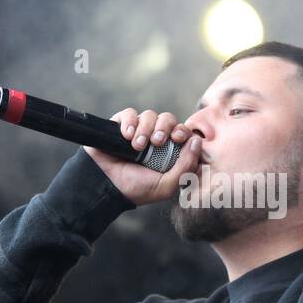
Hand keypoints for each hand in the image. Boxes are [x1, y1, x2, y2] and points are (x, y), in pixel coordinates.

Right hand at [83, 108, 202, 205]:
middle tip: (157, 141)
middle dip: (164, 127)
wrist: (105, 186)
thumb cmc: (136, 189)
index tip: (177, 138)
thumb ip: (185, 166)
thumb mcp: (166, 185)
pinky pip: (129, 114)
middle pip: (167, 119)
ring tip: (137, 146)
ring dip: (145, 128)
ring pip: (149, 115)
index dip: (183, 131)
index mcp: (168, 152)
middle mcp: (154, 139)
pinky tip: (126, 136)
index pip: (182, 132)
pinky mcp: (120, 126)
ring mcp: (137, 132)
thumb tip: (197, 141)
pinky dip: (130, 122)